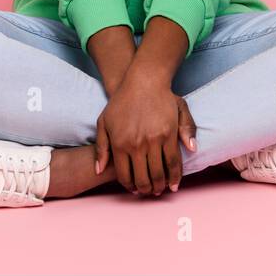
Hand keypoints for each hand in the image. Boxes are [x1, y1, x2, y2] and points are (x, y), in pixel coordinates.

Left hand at [94, 72, 197, 195]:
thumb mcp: (103, 122)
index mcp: (120, 144)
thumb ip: (101, 148)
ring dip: (161, 186)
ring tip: (161, 189)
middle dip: (146, 190)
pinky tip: (174, 182)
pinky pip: (174, 161)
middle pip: (143, 179)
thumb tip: (99, 171)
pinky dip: (175, 175)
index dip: (130, 187)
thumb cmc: (122, 102)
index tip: (134, 190)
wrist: (144, 82)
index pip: (125, 176)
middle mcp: (137, 145)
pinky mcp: (170, 135)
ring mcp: (155, 140)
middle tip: (148, 193)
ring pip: (160, 173)